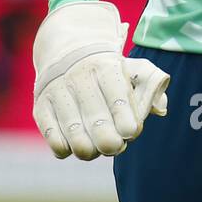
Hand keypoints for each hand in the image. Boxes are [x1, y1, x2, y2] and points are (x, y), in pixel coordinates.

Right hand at [32, 1, 169, 159]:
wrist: (67, 51)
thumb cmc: (109, 71)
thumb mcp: (133, 70)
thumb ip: (151, 88)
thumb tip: (160, 108)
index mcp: (106, 67)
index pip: (117, 97)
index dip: (126, 120)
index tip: (130, 132)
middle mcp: (78, 78)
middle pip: (96, 120)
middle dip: (109, 142)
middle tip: (115, 146)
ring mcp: (56, 92)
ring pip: (74, 135)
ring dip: (90, 150)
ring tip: (97, 147)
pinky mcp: (40, 108)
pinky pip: (54, 140)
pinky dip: (66, 150)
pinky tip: (75, 144)